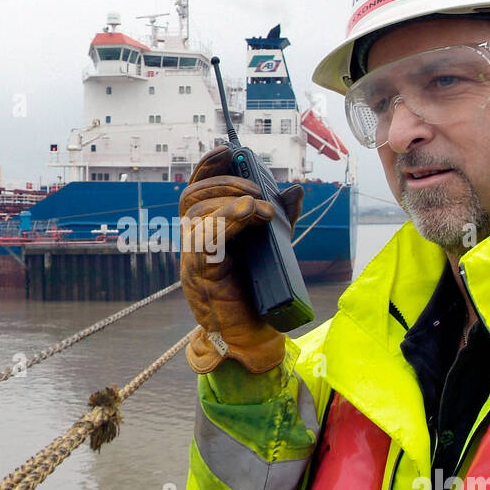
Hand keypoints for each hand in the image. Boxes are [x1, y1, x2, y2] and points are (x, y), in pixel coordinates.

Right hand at [178, 147, 303, 373]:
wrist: (251, 340)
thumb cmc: (257, 297)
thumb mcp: (275, 250)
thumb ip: (282, 221)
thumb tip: (295, 190)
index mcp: (208, 231)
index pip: (198, 189)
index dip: (208, 166)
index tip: (228, 149)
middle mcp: (196, 242)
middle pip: (193, 196)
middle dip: (226, 182)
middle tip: (257, 190)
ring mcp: (194, 258)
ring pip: (196, 213)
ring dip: (230, 199)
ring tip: (260, 207)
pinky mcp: (201, 275)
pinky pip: (204, 239)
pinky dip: (225, 219)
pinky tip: (248, 213)